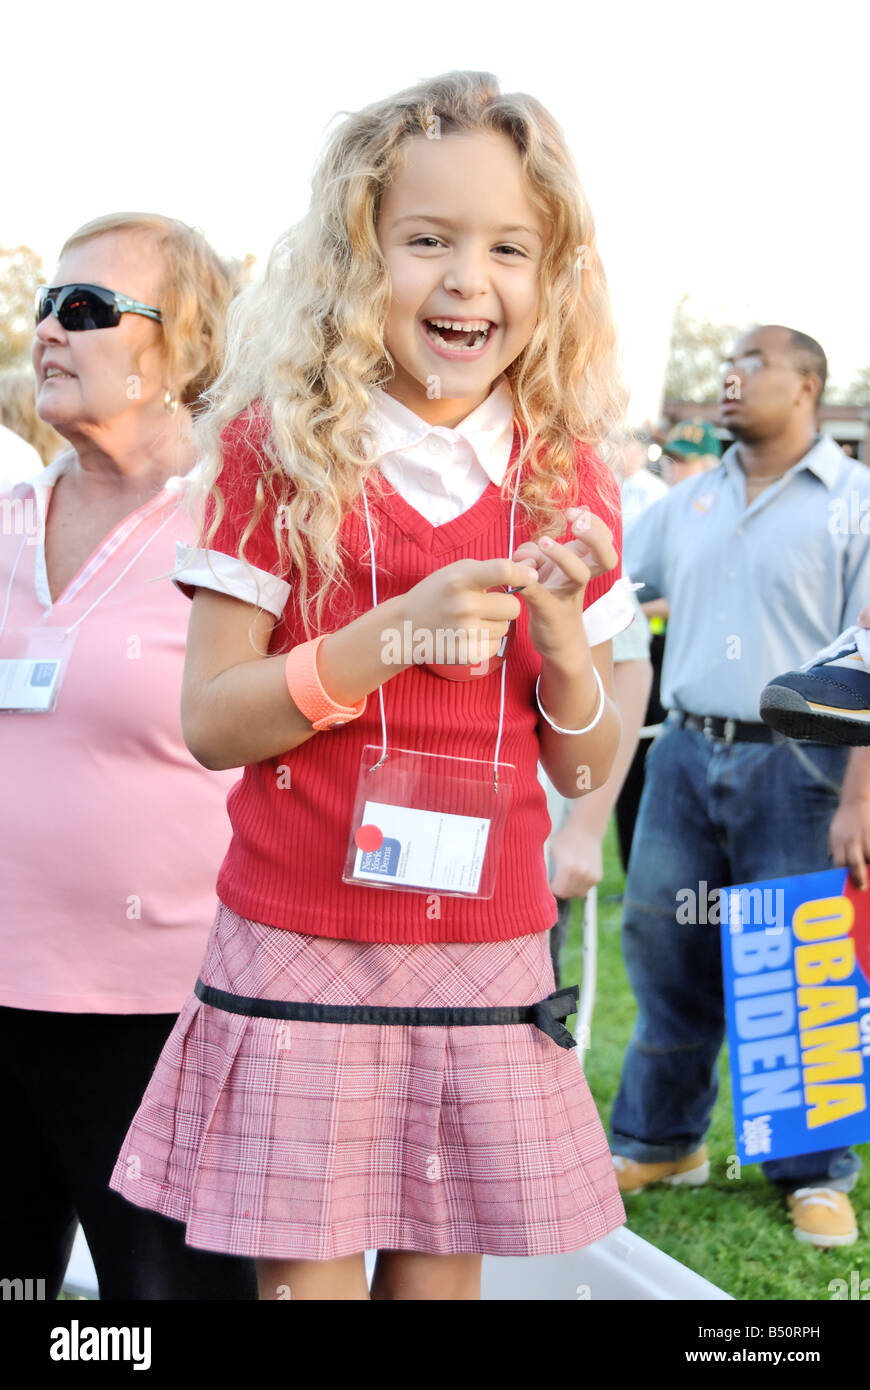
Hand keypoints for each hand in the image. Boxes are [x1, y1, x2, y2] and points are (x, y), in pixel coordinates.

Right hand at [400, 557, 538, 665]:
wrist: (406, 627)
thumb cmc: (438, 593)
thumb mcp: (456, 572)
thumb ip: (491, 569)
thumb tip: (533, 572)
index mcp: (460, 579)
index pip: (503, 570)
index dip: (522, 573)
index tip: (531, 576)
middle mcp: (463, 605)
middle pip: (513, 607)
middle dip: (506, 605)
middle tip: (487, 605)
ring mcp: (465, 632)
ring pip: (506, 628)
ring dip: (495, 624)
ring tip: (472, 620)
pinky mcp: (467, 654)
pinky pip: (496, 645)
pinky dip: (487, 641)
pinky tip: (468, 635)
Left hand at [511, 508, 617, 662]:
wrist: (557, 641)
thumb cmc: (551, 597)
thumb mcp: (545, 568)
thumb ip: (537, 551)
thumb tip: (531, 546)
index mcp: (584, 564)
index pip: (604, 538)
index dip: (594, 522)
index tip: (573, 512)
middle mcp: (581, 579)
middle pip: (606, 556)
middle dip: (595, 536)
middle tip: (575, 525)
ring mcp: (567, 596)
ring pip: (580, 574)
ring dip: (563, 556)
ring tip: (543, 544)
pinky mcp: (548, 612)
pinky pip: (540, 594)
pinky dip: (526, 582)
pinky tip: (515, 577)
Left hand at [548, 826, 602, 899]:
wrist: (585, 830)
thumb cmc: (563, 840)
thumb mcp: (548, 849)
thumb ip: (541, 866)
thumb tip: (532, 882)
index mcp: (567, 867)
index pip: (558, 891)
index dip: (551, 889)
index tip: (548, 884)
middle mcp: (581, 873)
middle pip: (568, 894)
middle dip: (561, 891)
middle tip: (556, 882)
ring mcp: (591, 875)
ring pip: (578, 894)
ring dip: (571, 890)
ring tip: (566, 878)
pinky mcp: (597, 876)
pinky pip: (586, 889)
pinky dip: (580, 886)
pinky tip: (576, 875)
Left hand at [830, 799, 869, 889]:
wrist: (856, 801)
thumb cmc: (844, 822)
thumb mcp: (834, 834)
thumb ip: (837, 851)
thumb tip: (840, 871)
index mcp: (837, 841)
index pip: (839, 862)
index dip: (844, 874)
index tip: (848, 885)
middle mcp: (850, 839)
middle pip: (854, 861)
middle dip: (858, 877)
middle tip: (862, 888)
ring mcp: (864, 835)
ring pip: (869, 856)